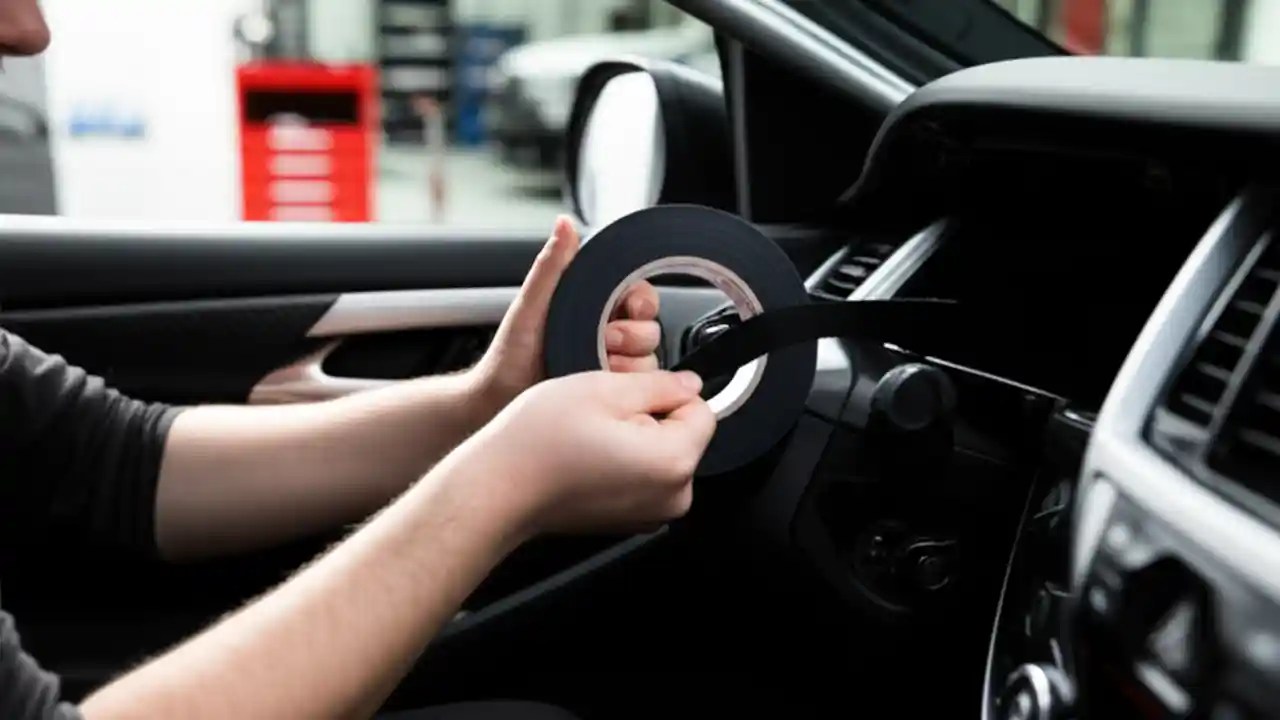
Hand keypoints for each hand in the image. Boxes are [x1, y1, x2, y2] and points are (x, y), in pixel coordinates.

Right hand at [459, 370, 714, 535]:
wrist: (497, 490)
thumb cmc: (536, 444)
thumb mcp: (603, 388)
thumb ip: (660, 382)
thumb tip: (688, 383)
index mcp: (674, 463)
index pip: (701, 409)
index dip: (664, 393)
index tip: (626, 398)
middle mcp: (671, 497)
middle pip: (682, 434)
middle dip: (649, 418)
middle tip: (600, 418)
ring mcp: (650, 514)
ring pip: (660, 453)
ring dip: (632, 439)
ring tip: (588, 439)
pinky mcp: (629, 520)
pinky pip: (640, 476)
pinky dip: (620, 462)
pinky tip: (584, 458)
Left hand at [469, 215, 660, 416]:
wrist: (499, 398)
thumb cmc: (510, 352)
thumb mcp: (531, 305)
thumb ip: (551, 266)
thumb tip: (564, 223)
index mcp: (594, 305)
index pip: (640, 295)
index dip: (642, 301)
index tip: (631, 307)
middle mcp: (608, 332)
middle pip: (650, 328)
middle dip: (631, 335)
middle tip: (604, 339)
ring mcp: (612, 364)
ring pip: (649, 360)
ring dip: (627, 362)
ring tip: (595, 362)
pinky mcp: (611, 392)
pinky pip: (639, 387)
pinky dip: (625, 384)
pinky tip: (601, 380)